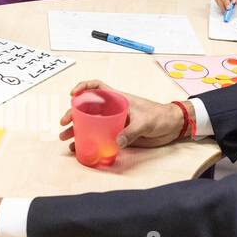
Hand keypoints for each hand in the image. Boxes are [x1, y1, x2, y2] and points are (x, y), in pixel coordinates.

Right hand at [59, 80, 184, 149]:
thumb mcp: (146, 122)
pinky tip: (82, 149)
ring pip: (91, 124)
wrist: (173, 126)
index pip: (97, 87)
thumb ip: (131, 131)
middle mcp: (113, 109)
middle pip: (88, 108)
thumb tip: (116, 142)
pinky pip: (100, 137)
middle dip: (73, 115)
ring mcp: (115, 122)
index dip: (83, 88)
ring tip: (67, 140)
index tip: (72, 95)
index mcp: (118, 99)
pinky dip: (90, 142)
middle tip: (64, 125)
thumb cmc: (161, 116)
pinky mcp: (118, 134)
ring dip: (78, 131)